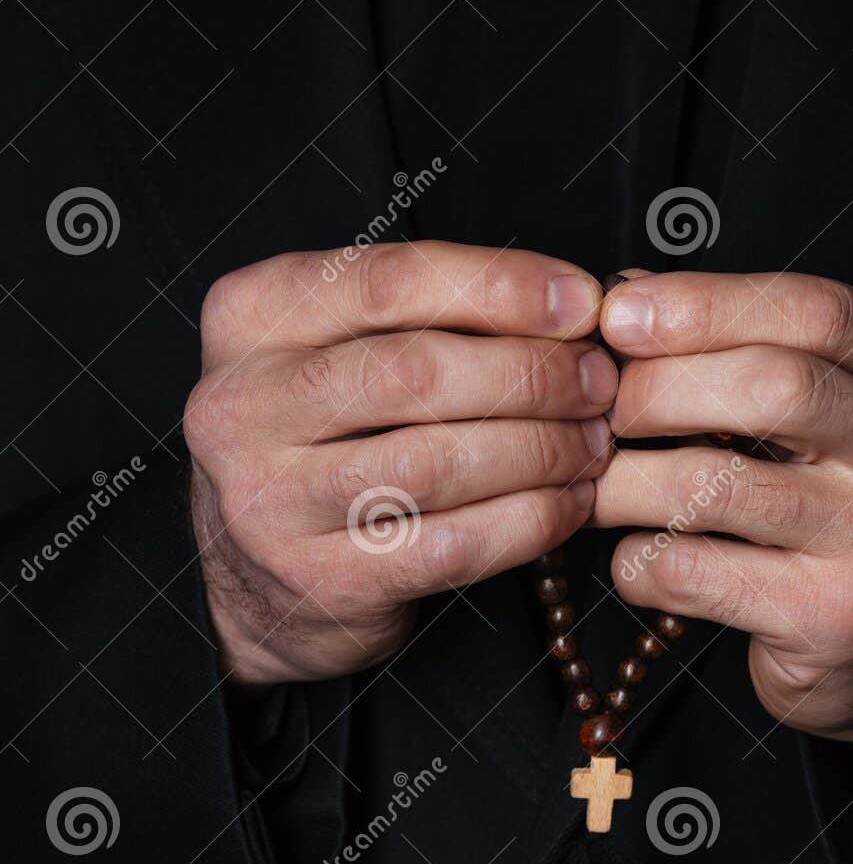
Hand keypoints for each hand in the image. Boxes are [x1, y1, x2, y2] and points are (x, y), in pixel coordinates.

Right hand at [184, 242, 615, 684]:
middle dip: (531, 374)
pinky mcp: (320, 582)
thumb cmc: (324, 436)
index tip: (582, 302)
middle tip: (599, 382)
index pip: (389, 281)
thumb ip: (431, 316)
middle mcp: (243, 405)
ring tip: (592, 440)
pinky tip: (567, 502)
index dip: (501, 288)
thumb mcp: (343, 348)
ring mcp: (271, 501)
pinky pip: (449, 545)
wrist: (254, 577)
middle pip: (415, 372)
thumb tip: (571, 307)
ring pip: (435, 462)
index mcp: (252, 317)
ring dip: (539, 448)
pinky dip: (527, 521)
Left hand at [594, 271, 852, 768]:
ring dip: (625, 480)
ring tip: (595, 482)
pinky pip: (694, 571)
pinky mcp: (834, 616)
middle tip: (600, 409)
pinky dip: (638, 561)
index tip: (617, 315)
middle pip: (771, 387)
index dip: (704, 304)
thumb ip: (737, 339)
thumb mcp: (817, 398)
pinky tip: (637, 555)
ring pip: (715, 484)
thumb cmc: (829, 493)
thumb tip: (623, 297)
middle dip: (657, 388)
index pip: (814, 311)